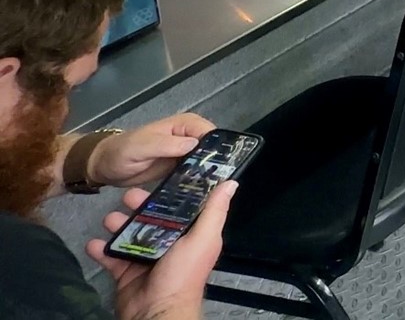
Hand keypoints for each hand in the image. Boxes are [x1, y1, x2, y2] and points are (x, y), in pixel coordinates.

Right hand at [89, 180, 234, 319]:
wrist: (155, 311)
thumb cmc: (183, 274)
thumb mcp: (203, 239)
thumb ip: (214, 211)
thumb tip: (230, 183)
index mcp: (190, 235)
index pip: (180, 208)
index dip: (170, 194)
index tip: (158, 179)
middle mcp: (168, 244)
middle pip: (151, 218)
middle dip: (138, 207)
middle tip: (126, 197)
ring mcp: (145, 258)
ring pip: (128, 234)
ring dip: (117, 225)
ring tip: (109, 220)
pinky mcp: (125, 272)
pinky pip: (110, 256)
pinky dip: (100, 249)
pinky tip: (93, 243)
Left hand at [90, 115, 214, 189]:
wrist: (104, 167)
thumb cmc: (120, 152)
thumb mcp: (141, 147)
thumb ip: (165, 144)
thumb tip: (194, 144)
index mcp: (184, 125)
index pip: (211, 133)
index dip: (218, 149)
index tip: (219, 168)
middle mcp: (189, 137)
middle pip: (213, 149)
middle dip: (216, 164)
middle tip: (216, 183)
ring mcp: (186, 154)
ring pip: (207, 162)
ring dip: (208, 175)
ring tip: (209, 191)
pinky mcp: (180, 168)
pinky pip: (195, 173)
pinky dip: (197, 182)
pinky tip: (198, 193)